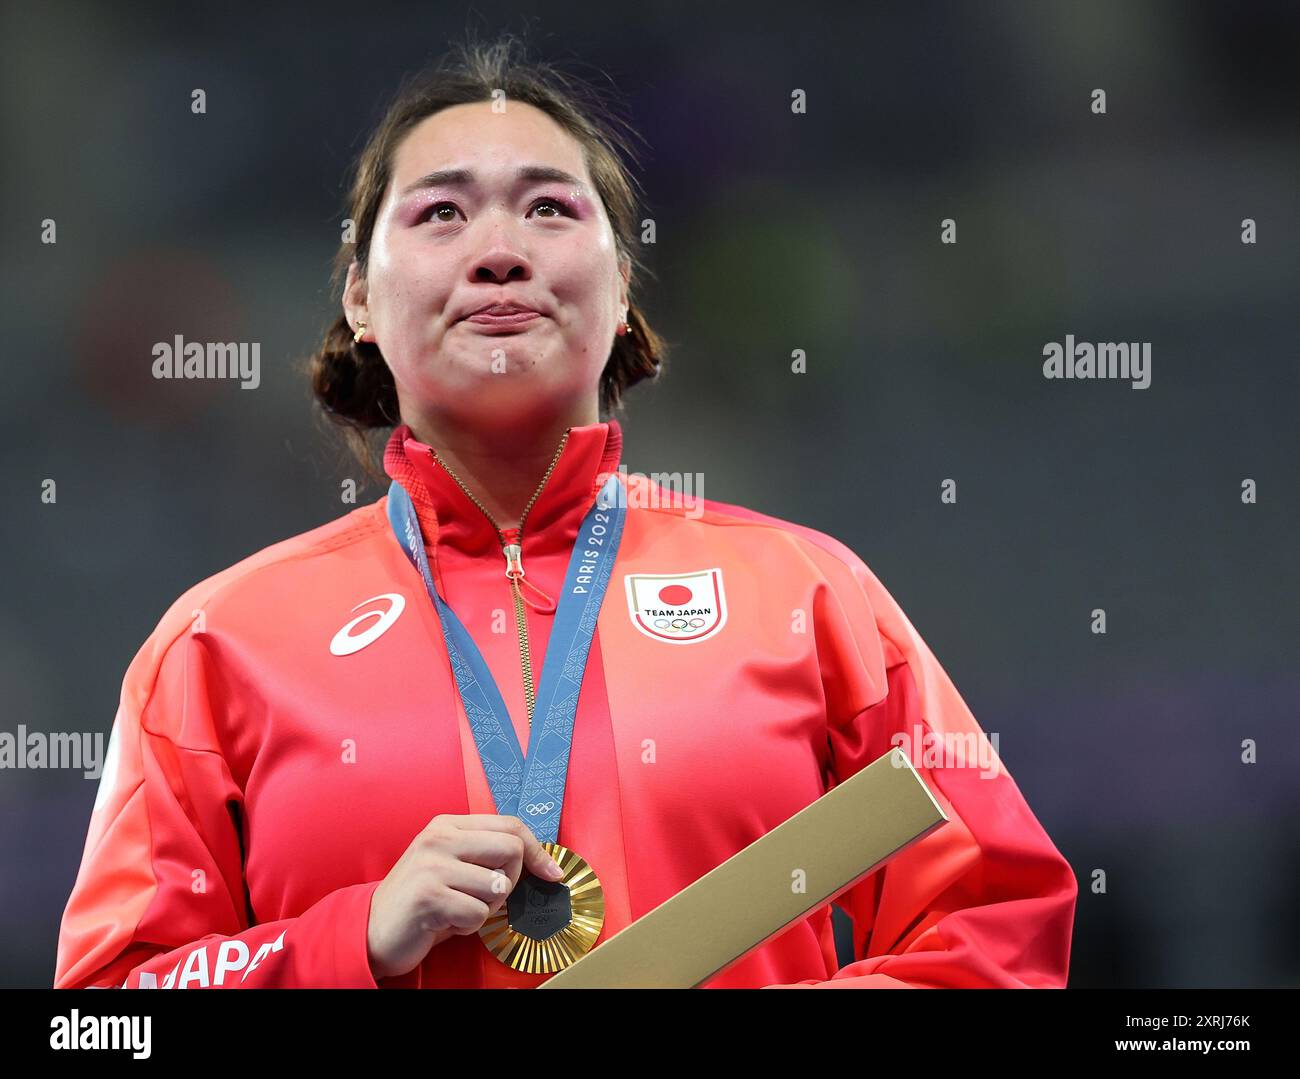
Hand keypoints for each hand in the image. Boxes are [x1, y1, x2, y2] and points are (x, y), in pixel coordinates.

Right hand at [366, 813, 564, 980]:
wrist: (372, 930)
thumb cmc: (422, 900)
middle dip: (510, 881)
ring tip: (460, 909)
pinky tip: (446, 922)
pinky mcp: (429, 896)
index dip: (538, 850)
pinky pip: (478, 914)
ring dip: (486, 908)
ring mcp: (432, 866)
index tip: (552, 873)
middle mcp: (439, 838)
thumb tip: (542, 861)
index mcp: (448, 825)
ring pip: (497, 886)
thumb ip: (485, 854)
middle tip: (486, 896)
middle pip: (512, 850)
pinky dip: (469, 926)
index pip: (510, 825)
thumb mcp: (452, 864)